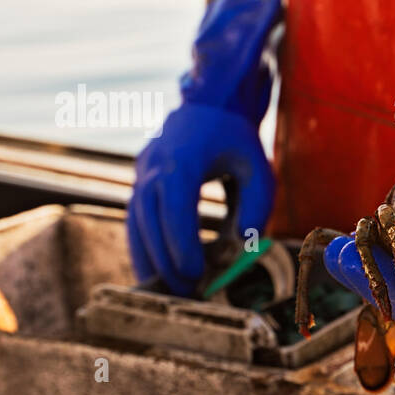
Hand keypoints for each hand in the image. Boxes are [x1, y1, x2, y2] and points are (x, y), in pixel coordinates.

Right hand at [128, 106, 274, 294]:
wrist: (210, 103)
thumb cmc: (238, 139)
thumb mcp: (259, 167)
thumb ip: (258, 204)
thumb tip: (245, 242)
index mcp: (183, 159)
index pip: (175, 207)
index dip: (181, 243)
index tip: (195, 273)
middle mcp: (154, 164)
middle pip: (150, 219)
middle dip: (165, 259)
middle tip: (185, 291)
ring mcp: (142, 170)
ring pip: (135, 220)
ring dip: (148, 257)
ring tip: (166, 289)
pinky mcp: (140, 178)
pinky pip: (135, 217)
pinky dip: (143, 244)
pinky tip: (155, 268)